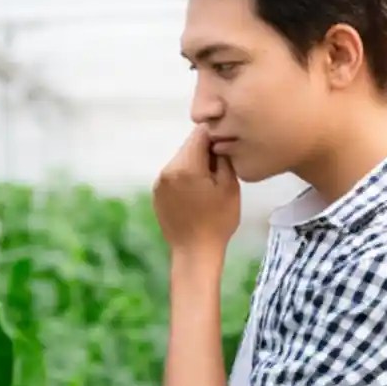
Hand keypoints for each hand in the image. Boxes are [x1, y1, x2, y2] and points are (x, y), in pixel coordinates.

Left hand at [153, 125, 239, 260]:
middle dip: (205, 150)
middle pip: (189, 146)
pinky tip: (196, 194)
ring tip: (209, 183)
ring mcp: (159, 182)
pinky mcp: (157, 193)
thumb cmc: (218, 221)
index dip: (216, 134)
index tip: (227, 143)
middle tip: (221, 166)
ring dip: (195, 164)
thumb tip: (219, 140)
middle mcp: (167, 170)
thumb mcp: (229, 185)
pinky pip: (173, 175)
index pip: (200, 133)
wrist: (195, 252)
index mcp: (186, 166)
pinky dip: (185, 177)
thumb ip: (223, 157)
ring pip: (181, 160)